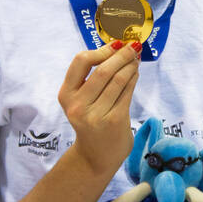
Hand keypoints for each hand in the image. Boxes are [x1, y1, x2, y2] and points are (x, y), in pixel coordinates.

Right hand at [58, 40, 140, 173]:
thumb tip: (116, 47)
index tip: (115, 44)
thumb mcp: (81, 100)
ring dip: (130, 65)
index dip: (101, 50)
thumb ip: (91, 77)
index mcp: (66, 95)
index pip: (80, 62)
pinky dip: (133, 79)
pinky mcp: (114, 121)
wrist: (95, 157)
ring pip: (118, 80)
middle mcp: (78, 105)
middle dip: (121, 55)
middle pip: (103, 70)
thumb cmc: (90, 121)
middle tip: (133, 46)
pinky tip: (135, 73)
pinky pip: (127, 92)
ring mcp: (96, 115)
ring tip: (136, 58)